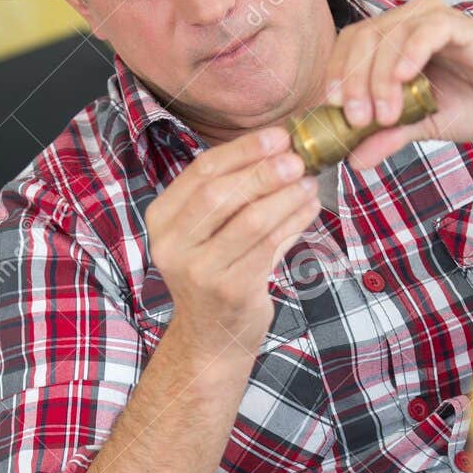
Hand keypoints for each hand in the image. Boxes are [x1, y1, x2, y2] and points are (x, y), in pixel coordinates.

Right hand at [144, 125, 319, 359]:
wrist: (211, 337)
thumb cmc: (215, 273)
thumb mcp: (206, 232)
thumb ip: (230, 194)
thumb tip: (278, 146)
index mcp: (162, 220)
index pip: (201, 171)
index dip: (243, 149)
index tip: (278, 135)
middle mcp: (173, 245)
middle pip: (221, 192)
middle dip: (264, 170)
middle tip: (299, 157)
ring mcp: (199, 271)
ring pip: (250, 219)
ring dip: (286, 196)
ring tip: (309, 182)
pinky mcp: (229, 290)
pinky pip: (269, 246)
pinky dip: (294, 222)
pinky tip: (310, 208)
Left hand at [323, 0, 472, 171]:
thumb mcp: (423, 126)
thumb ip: (387, 136)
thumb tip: (353, 160)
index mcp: (395, 41)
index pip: (350, 46)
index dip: (336, 75)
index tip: (332, 111)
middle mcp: (410, 23)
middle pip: (362, 38)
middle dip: (353, 81)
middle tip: (357, 120)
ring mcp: (434, 20)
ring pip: (389, 34)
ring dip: (379, 77)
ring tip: (384, 114)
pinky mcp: (460, 25)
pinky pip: (425, 31)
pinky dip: (408, 54)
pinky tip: (404, 81)